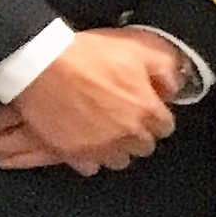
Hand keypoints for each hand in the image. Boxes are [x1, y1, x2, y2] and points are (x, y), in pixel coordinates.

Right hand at [0, 28, 182, 173]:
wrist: (41, 65)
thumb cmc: (88, 55)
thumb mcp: (138, 50)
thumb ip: (164, 69)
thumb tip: (173, 86)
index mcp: (146, 110)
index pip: (165, 127)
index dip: (156, 116)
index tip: (147, 110)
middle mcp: (127, 133)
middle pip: (144, 146)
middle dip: (139, 134)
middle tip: (125, 120)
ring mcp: (100, 146)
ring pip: (119, 160)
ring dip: (116, 148)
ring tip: (106, 132)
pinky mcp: (73, 153)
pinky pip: (91, 166)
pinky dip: (91, 158)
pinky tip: (86, 142)